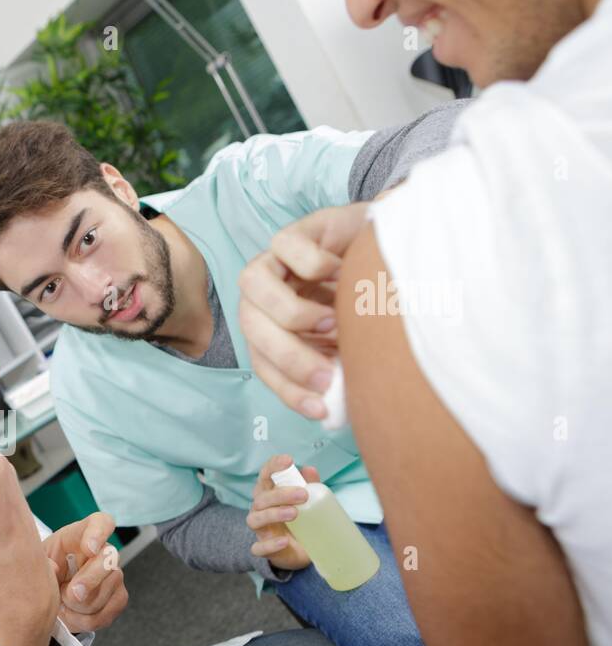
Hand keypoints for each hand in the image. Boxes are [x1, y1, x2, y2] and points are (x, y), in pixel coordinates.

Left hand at [43, 512, 127, 632]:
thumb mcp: (35, 565)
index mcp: (79, 536)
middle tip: (70, 594)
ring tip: (62, 603)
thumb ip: (43, 564)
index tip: (89, 549)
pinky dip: (85, 620)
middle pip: (108, 559)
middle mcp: (102, 552)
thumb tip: (54, 568)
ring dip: (79, 606)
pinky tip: (72, 614)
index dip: (99, 533)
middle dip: (89, 580)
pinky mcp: (118, 597)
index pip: (100, 522)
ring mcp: (114, 575)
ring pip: (105, 591)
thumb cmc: (42, 574)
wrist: (47, 600)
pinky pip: (107, 613)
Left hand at [238, 202, 370, 418]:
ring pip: (252, 284)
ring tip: (332, 322)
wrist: (394, 248)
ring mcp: (275, 261)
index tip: (321, 409)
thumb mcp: (356, 343)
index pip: (263, 364)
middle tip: (329, 375)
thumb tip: (337, 413)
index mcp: (273, 329)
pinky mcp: (294, 231)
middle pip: (251, 327)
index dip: (288, 390)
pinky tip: (343, 274)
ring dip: (291, 312)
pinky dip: (314, 265)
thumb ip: (342, 369)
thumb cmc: (372, 303)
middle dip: (289, 358)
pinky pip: (286, 246)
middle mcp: (264, 297)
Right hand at [247, 453, 319, 570]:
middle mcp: (260, 509)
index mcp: (269, 493)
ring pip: (255, 519)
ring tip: (294, 513)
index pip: (265, 475)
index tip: (289, 461)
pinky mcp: (264, 549)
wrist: (302, 551)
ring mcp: (261, 530)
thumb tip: (310, 469)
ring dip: (273, 514)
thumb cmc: (301, 520)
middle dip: (281, 494)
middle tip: (303, 495)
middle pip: (261, 498)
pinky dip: (269, 544)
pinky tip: (284, 541)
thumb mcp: (308, 501)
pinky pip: (258, 548)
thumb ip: (309, 485)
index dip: (273, 466)